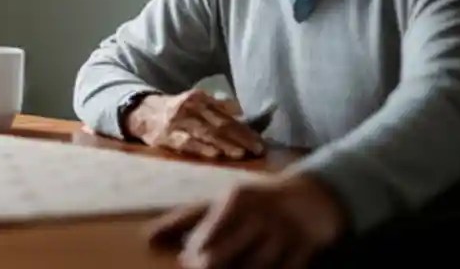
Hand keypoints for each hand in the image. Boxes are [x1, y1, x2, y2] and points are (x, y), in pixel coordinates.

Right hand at [125, 90, 263, 159]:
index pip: (227, 116)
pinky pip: (186, 143)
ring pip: (206, 134)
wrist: (140, 113)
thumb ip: (217, 106)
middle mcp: (189, 108)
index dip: (245, 129)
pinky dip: (201, 148)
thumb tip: (240, 110)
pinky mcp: (166, 137)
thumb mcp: (195, 102)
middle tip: (258, 150)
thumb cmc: (174, 111)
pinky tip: (214, 155)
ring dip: (225, 144)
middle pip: (220, 124)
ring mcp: (177, 123)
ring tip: (241, 153)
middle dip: (241, 138)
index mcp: (199, 98)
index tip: (260, 142)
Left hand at [147, 174, 347, 268]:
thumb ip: (184, 220)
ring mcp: (283, 235)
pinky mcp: (304, 252)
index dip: (193, 253)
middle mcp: (260, 215)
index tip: (184, 261)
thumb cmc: (253, 203)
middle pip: (224, 255)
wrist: (312, 198)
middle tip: (200, 267)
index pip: (206, 233)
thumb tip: (147, 239)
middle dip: (208, 266)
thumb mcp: (220, 203)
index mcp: (236, 199)